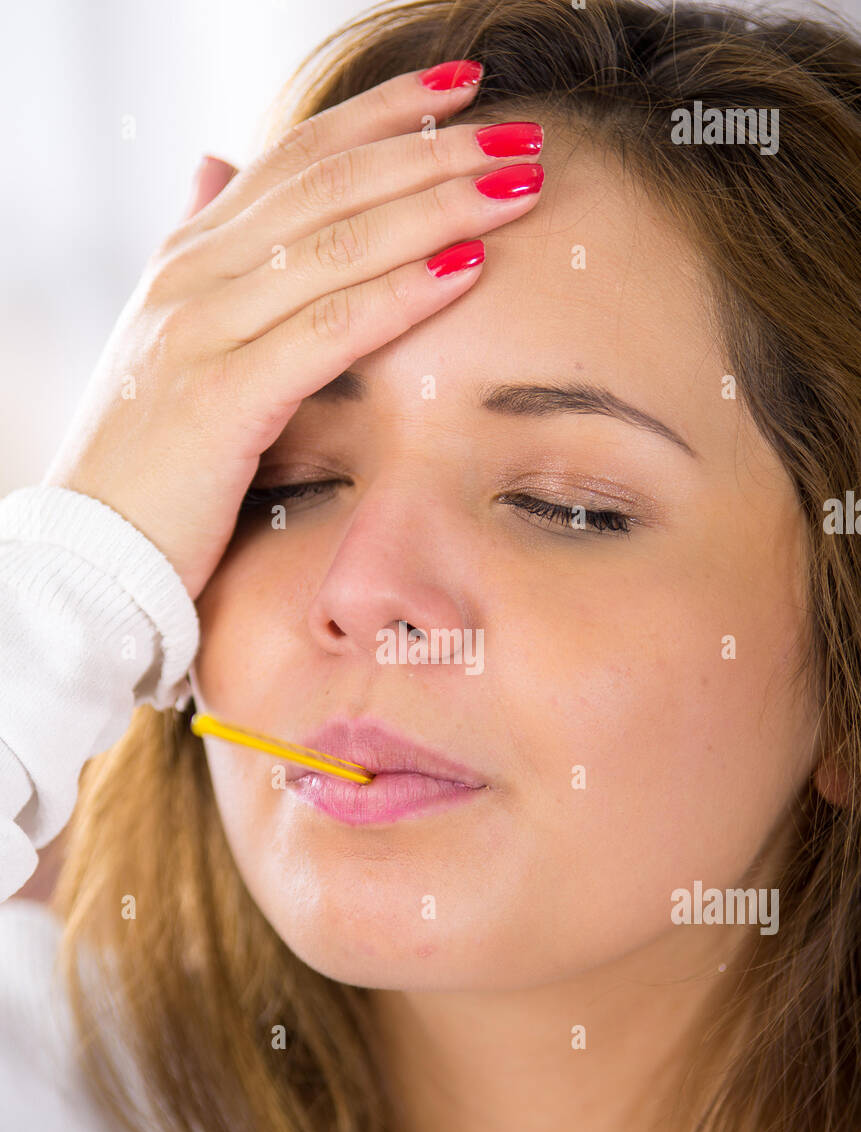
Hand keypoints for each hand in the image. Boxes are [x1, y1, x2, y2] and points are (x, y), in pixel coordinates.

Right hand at [44, 65, 543, 599]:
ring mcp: (201, 331)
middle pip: (329, 184)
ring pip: (336, 244)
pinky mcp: (221, 399)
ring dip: (437, 208)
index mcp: (189, 256)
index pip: (298, 155)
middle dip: (433, 151)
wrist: (91, 549)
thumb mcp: (172, 338)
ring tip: (517, 186)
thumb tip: (216, 163)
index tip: (464, 88)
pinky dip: (400, 296)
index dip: (385, 112)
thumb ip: (206, 253)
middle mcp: (192, 275)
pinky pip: (326, 331)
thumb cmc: (150, 456)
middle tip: (520, 134)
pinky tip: (466, 271)